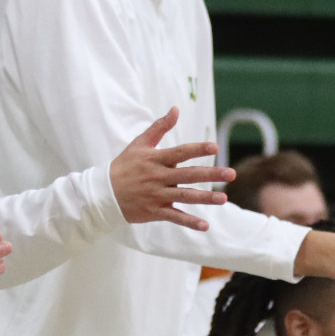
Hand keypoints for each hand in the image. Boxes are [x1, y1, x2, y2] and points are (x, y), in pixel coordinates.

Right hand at [109, 109, 232, 228]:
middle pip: (188, 175)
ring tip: (224, 199)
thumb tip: (175, 109)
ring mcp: (157, 195)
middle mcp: (158, 177)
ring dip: (205, 198)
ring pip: (184, 197)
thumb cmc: (124, 166)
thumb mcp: (139, 144)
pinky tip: (205, 225)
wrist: (103, 193)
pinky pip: (175, 217)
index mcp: (156, 159)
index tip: (214, 148)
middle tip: (231, 173)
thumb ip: (159, 127)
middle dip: (210, 174)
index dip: (197, 149)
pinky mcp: (155, 211)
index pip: (180, 152)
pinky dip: (189, 222)